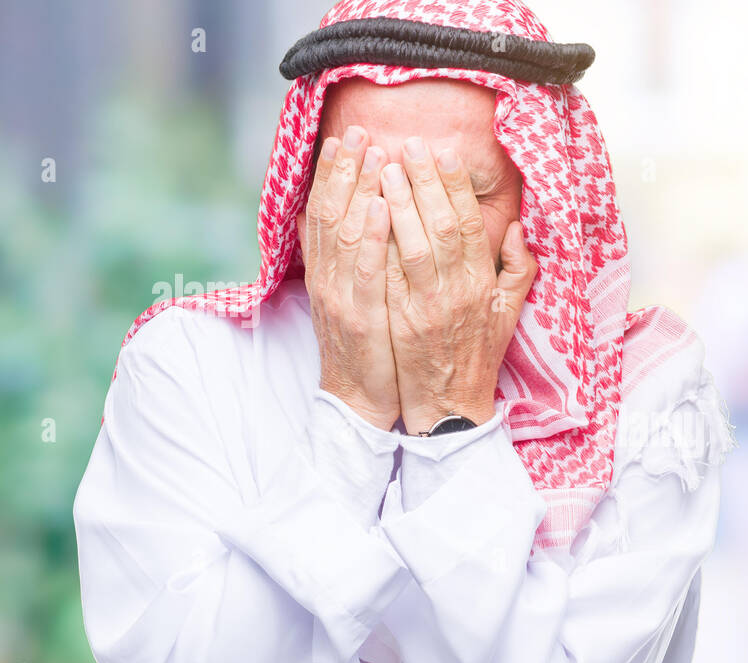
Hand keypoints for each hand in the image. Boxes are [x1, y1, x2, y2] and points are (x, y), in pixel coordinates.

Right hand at [298, 125, 400, 430]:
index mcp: (326, 273)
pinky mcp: (361, 318)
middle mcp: (327, 279)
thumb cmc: (364, 349)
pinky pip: (365, 271)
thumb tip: (331, 221)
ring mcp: (341, 297)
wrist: (358, 402)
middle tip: (358, 130)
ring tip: (371, 153)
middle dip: (344, 170)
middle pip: (330, 213)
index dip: (332, 175)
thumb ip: (342, 261)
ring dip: (357, 190)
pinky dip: (370, 236)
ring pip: (344, 234)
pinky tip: (379, 207)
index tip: (345, 139)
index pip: (324, 213)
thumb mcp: (349, 299)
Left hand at [379, 137, 537, 430]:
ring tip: (385, 165)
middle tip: (409, 144)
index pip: (471, 226)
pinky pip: (385, 273)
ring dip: (398, 202)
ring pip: (411, 245)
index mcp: (483, 286)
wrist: (449, 404)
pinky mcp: (398, 320)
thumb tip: (516, 229)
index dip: (457, 188)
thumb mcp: (509, 312)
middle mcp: (457, 292)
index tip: (445, 155)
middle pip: (440, 227)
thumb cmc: (478, 354)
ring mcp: (426, 307)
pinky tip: (365, 210)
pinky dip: (376, 239)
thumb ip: (517, 269)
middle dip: (424, 182)